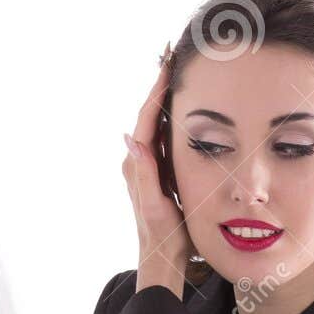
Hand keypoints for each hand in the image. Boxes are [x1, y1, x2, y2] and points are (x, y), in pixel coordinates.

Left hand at [122, 56, 195, 294]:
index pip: (146, 118)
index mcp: (137, 164)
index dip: (156, 90)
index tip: (167, 64)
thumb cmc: (163, 236)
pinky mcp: (157, 171)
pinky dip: (171, 115)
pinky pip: (163, 135)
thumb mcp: (155, 207)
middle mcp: (138, 161)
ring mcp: (147, 165)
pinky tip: (183, 105)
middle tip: (171, 54)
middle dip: (159, 84)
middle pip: (149, 114)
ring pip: (156, 122)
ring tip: (175, 69)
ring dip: (164, 96)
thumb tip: (130, 138)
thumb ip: (144, 174)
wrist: (163, 259)